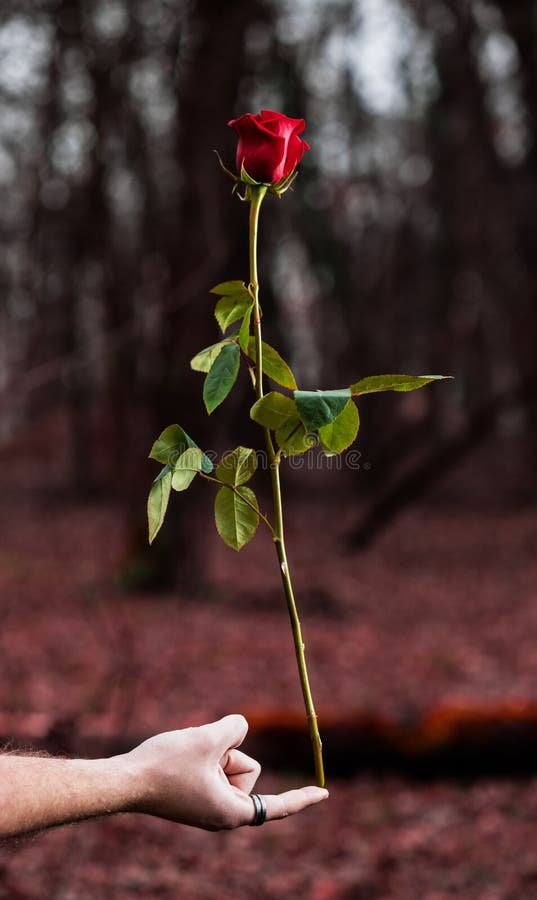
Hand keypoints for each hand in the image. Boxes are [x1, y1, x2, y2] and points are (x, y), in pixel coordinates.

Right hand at [124, 714, 327, 829]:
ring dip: (212, 750)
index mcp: (232, 812)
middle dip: (229, 753)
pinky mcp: (195, 794)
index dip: (303, 797)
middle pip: (248, 768)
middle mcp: (223, 814)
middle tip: (197, 759)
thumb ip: (235, 728)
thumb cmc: (166, 765)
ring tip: (186, 757)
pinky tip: (180, 758)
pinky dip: (202, 752)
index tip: (325, 793)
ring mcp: (208, 804)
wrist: (125, 781)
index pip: (277, 806)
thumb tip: (241, 726)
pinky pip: (213, 763)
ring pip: (229, 761)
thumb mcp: (208, 738)